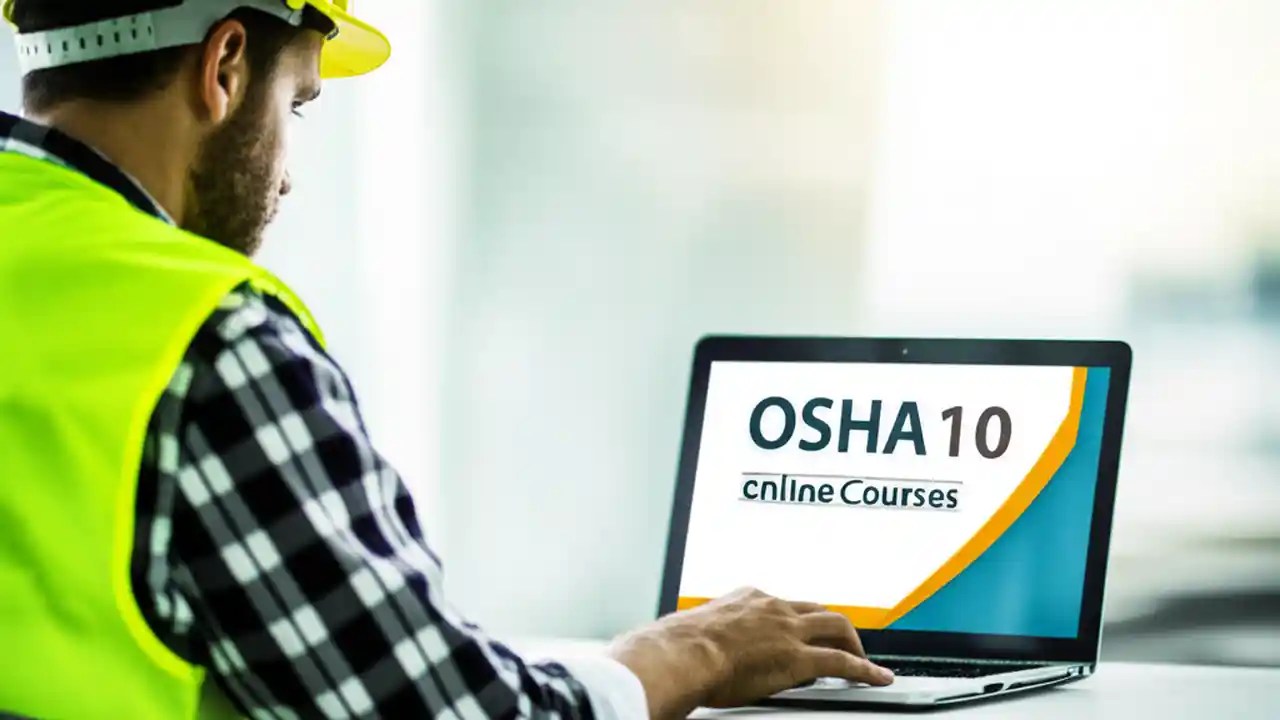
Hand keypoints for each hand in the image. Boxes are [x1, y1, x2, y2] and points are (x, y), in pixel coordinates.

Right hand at [607, 587, 893, 719]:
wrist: (681, 654)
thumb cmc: (677, 649)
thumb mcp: (694, 633)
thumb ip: (706, 637)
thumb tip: (692, 651)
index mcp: (746, 599)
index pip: (780, 604)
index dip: (794, 617)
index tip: (796, 627)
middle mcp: (772, 607)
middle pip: (816, 609)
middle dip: (832, 624)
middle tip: (842, 639)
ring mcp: (788, 630)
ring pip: (836, 626)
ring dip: (853, 642)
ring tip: (863, 658)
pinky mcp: (799, 658)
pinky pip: (843, 662)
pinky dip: (865, 669)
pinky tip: (877, 678)